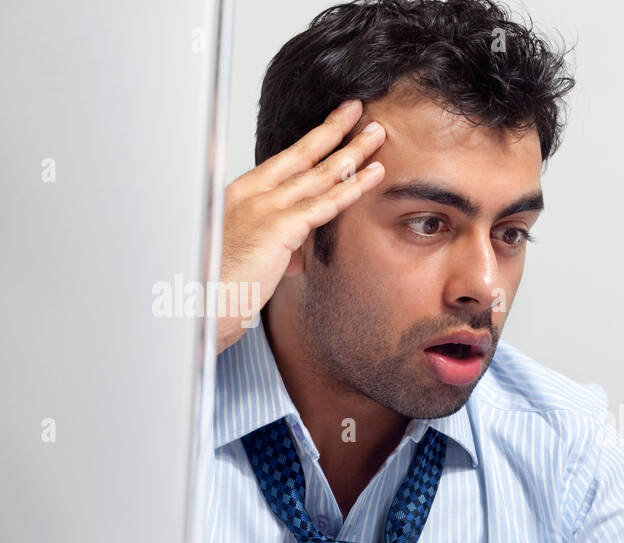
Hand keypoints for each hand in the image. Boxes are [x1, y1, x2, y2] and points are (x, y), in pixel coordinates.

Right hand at [216, 99, 385, 352]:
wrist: (198, 303)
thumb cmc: (219, 287)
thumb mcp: (250, 259)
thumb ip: (276, 248)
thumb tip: (295, 255)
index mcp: (242, 197)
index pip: (284, 161)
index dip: (311, 141)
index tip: (332, 125)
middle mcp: (252, 194)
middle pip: (302, 154)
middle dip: (333, 128)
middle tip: (357, 109)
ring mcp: (265, 207)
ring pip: (319, 172)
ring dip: (352, 150)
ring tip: (377, 133)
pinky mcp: (279, 227)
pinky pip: (326, 203)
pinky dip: (353, 186)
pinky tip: (374, 173)